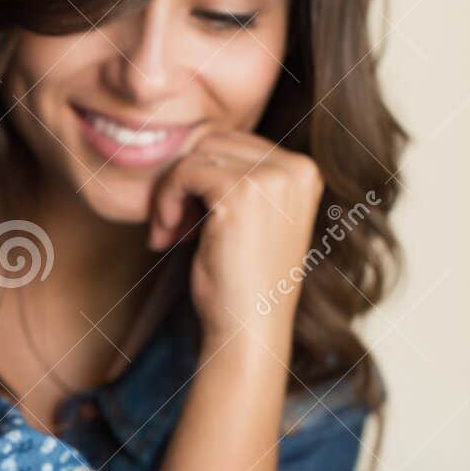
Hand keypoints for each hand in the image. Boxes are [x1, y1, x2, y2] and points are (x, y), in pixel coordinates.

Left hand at [145, 131, 323, 348]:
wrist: (249, 329)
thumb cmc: (243, 283)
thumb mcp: (253, 220)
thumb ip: (241, 181)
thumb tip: (195, 145)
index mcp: (304, 171)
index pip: (235, 143)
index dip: (202, 176)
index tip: (189, 219)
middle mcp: (296, 168)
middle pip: (215, 142)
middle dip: (185, 181)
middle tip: (174, 226)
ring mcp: (271, 178)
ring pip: (196, 155)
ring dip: (171, 193)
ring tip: (169, 233)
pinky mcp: (239, 193)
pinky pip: (184, 172)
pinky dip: (165, 201)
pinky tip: (167, 235)